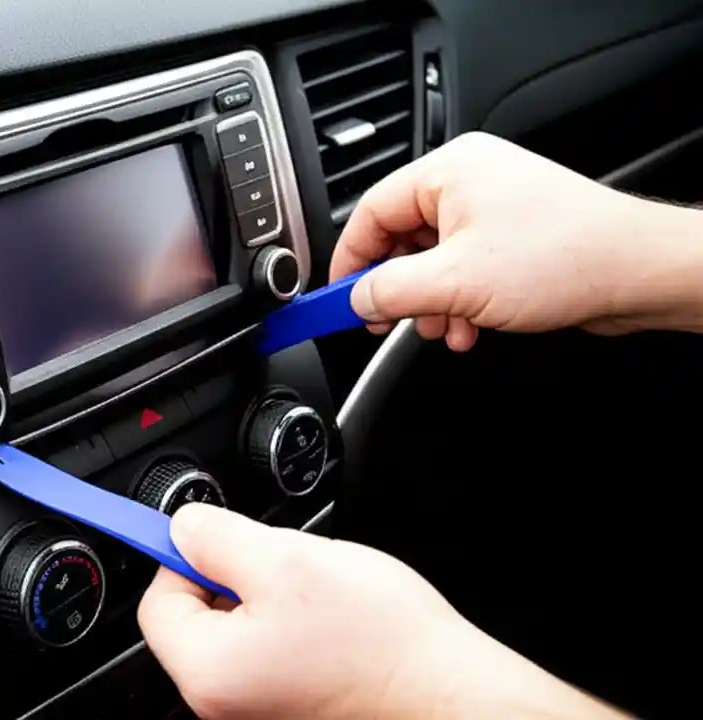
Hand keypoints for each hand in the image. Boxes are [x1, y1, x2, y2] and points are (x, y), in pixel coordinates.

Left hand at [138, 504, 629, 718]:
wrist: (453, 696)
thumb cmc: (383, 643)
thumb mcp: (286, 560)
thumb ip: (216, 537)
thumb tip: (181, 526)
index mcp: (207, 672)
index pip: (156, 600)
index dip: (183, 557)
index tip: (209, 534)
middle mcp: (222, 703)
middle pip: (193, 617)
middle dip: (231, 578)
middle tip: (281, 567)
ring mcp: (256, 710)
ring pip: (235, 630)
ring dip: (264, 600)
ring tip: (315, 598)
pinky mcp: (288, 707)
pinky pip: (266, 653)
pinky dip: (288, 627)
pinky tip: (327, 622)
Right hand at [330, 131, 702, 350]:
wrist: (637, 271)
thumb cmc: (565, 256)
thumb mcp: (454, 282)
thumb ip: (390, 291)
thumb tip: (354, 298)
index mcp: (447, 171)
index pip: (368, 212)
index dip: (347, 261)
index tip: (335, 297)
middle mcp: (469, 180)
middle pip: (400, 238)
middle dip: (397, 289)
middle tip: (384, 320)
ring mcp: (493, 205)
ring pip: (432, 259)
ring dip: (431, 302)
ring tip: (444, 327)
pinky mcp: (514, 233)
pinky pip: (464, 266)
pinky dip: (459, 300)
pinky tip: (471, 325)